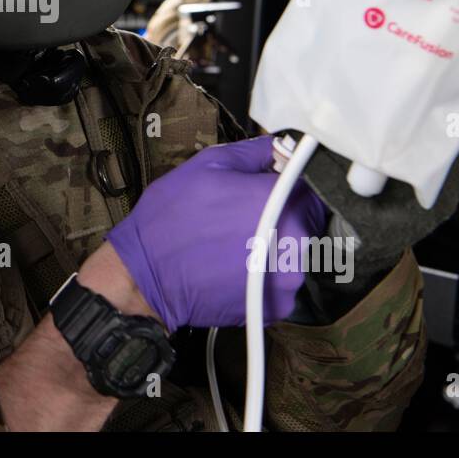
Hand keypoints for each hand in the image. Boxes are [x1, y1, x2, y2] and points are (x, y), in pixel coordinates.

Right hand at [107, 136, 327, 331]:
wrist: (146, 276)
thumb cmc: (171, 219)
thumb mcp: (207, 165)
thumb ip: (254, 152)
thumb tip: (281, 149)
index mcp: (281, 201)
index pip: (313, 187)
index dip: (293, 186)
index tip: (273, 189)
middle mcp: (295, 242)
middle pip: (308, 221)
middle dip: (284, 216)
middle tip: (246, 218)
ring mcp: (289, 280)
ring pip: (297, 254)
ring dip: (277, 247)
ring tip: (238, 245)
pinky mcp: (278, 308)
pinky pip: (283, 283)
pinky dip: (267, 275)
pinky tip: (237, 268)